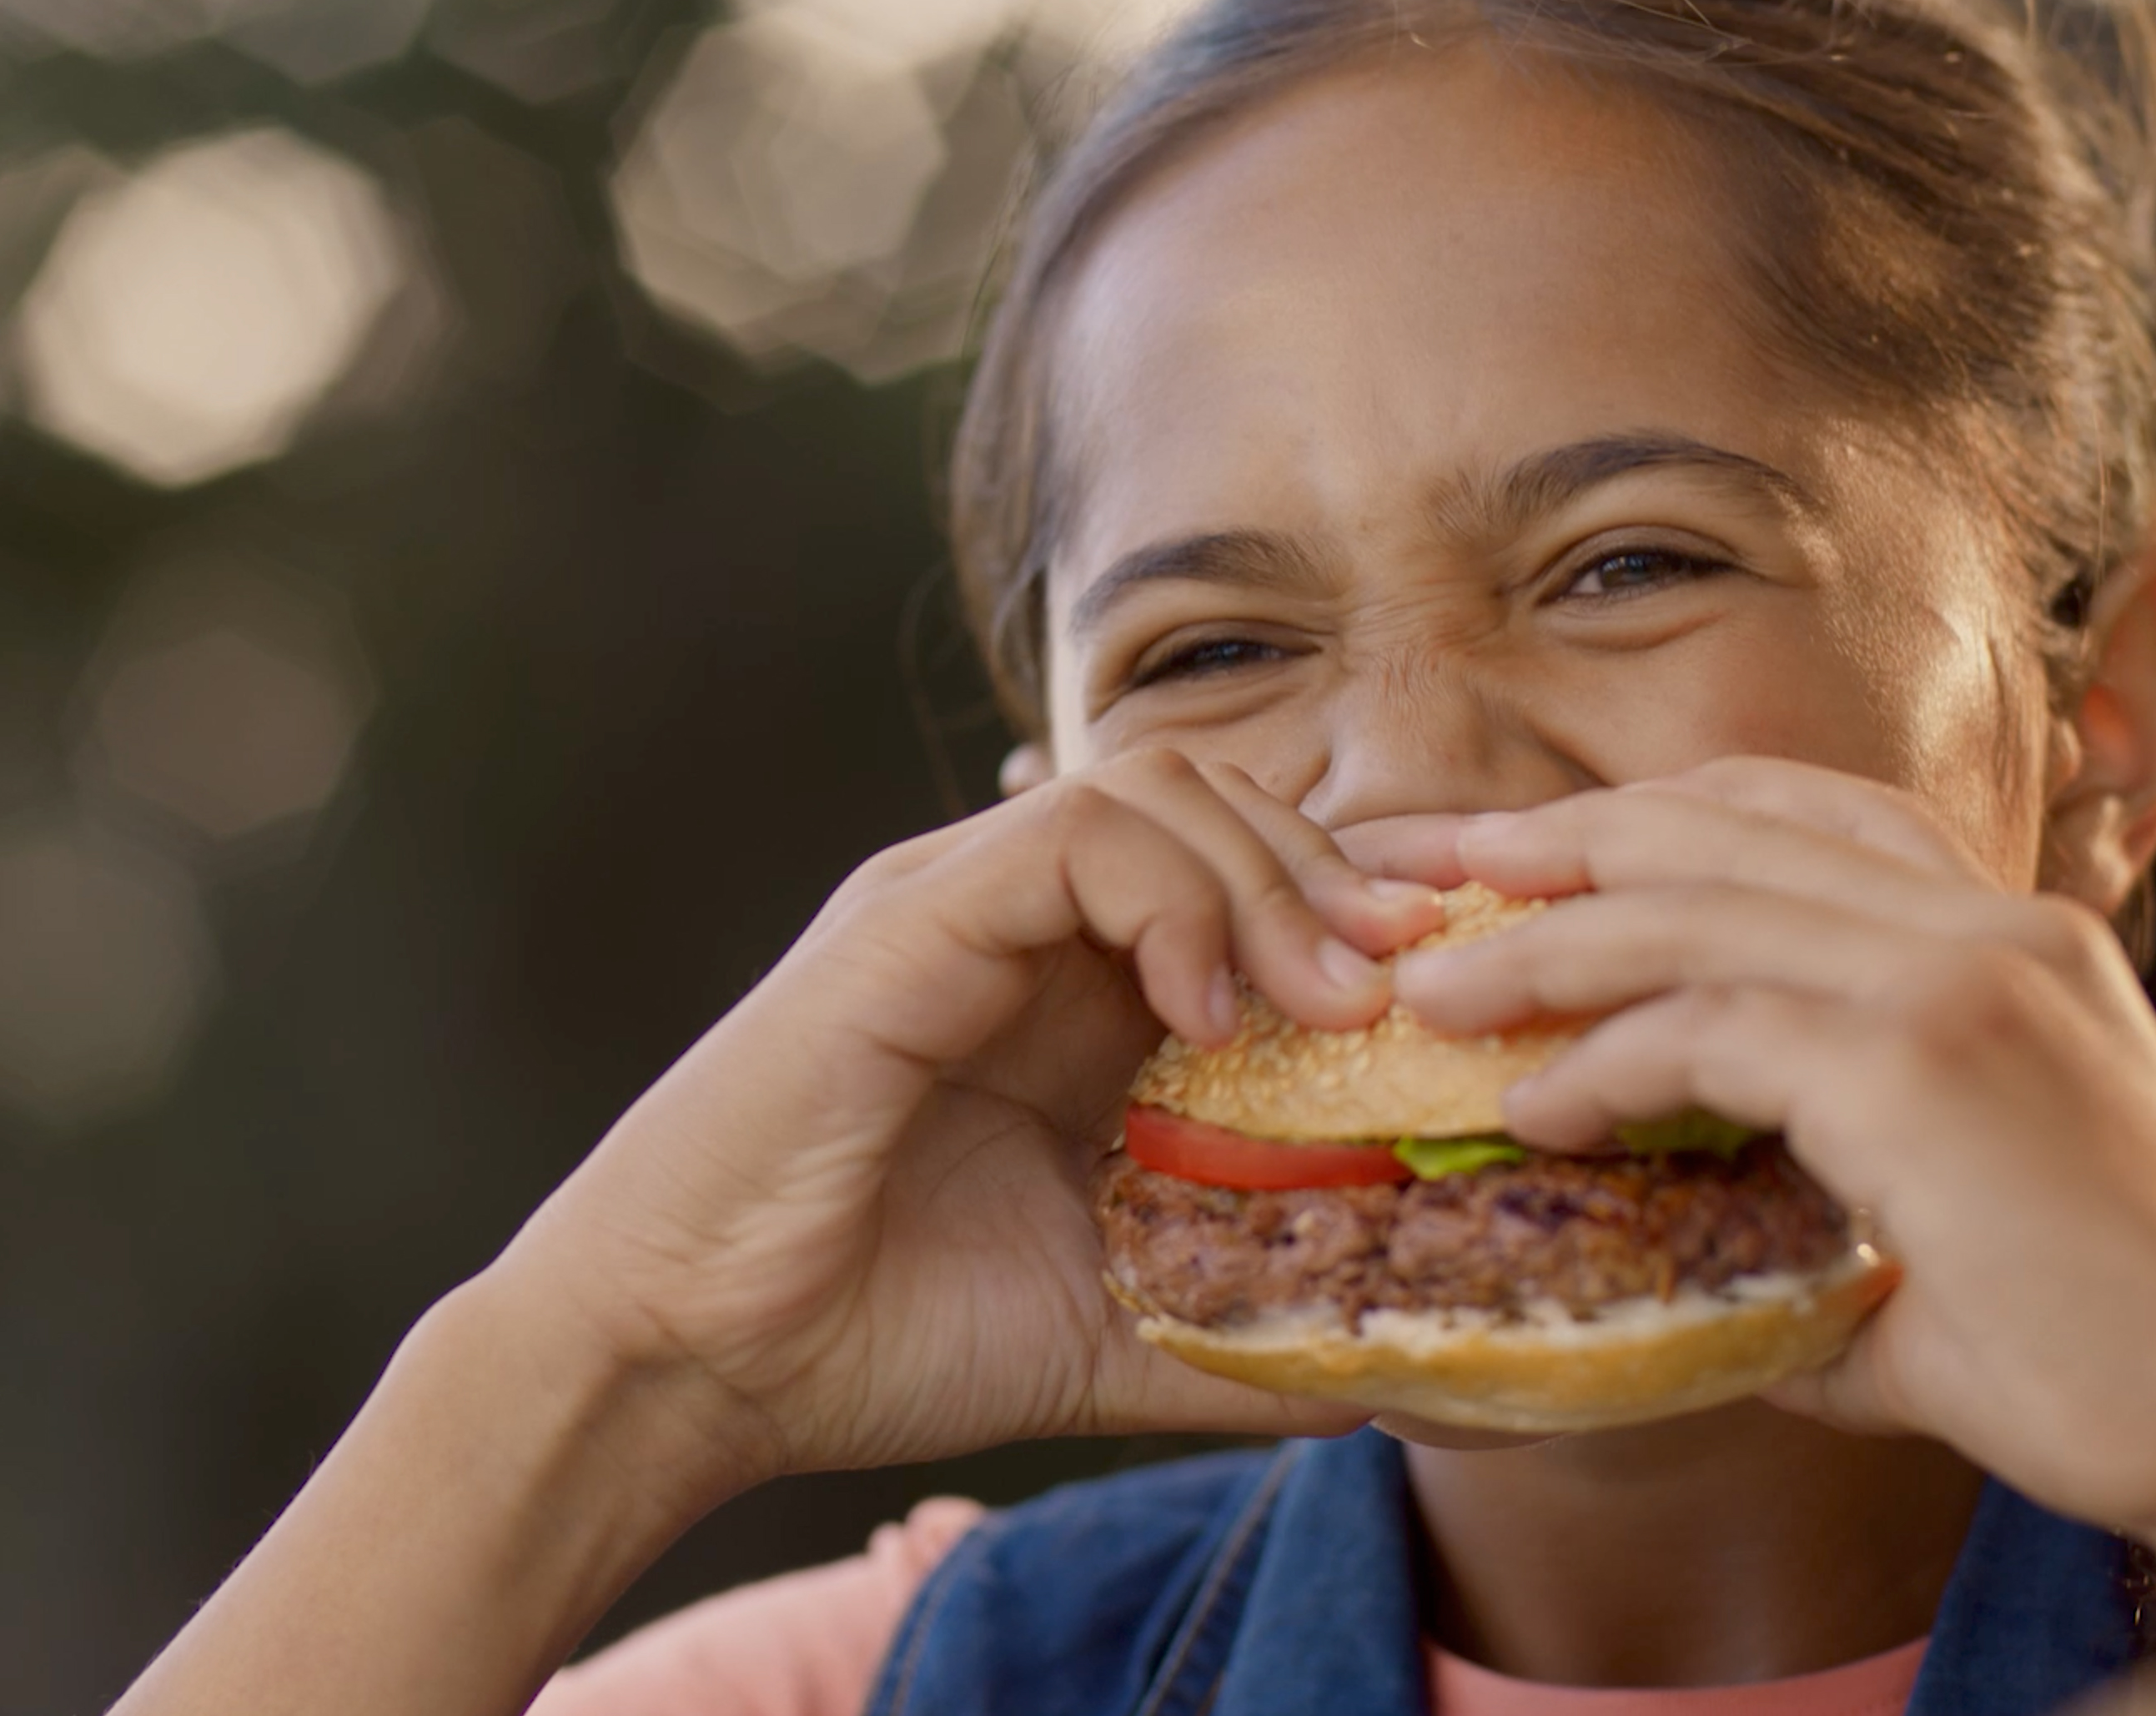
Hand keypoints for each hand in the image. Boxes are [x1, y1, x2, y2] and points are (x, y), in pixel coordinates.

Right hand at [494, 748, 1440, 1482]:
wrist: (691, 1366)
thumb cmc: (876, 1338)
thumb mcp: (1111, 1335)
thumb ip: (1243, 1332)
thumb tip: (1398, 1368)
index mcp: (1072, 990)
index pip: (1247, 864)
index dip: (1365, 892)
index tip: (1464, 971)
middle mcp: (1019, 921)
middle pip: (1222, 796)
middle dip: (1342, 873)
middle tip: (1409, 987)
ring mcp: (956, 907)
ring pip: (1156, 787)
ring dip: (1270, 877)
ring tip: (1326, 1005)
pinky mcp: (902, 926)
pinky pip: (1067, 837)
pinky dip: (1168, 899)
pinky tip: (1209, 1013)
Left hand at [1360, 756, 2155, 1546]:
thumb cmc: (2125, 1361)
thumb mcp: (1956, 1253)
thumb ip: (1828, 1237)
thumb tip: (1710, 1293)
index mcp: (2011, 942)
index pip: (1803, 813)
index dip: (1652, 817)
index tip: (1528, 846)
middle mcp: (1989, 930)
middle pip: (1723, 826)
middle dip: (1560, 838)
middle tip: (1427, 861)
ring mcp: (1961, 984)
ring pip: (1696, 910)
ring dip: (1544, 943)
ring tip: (1431, 986)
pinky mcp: (1922, 1070)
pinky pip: (1711, 1030)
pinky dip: (1606, 1061)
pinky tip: (1537, 1106)